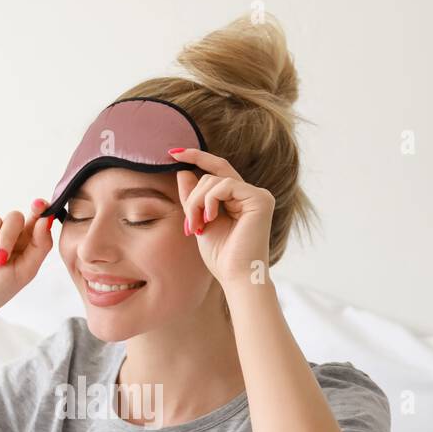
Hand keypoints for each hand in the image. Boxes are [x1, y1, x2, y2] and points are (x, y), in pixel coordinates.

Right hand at [0, 198, 55, 316]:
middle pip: (14, 217)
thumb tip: (47, 218)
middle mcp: (6, 234)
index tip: (40, 205)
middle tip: (0, 260)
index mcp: (24, 243)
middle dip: (7, 238)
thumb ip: (41, 245)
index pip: (35, 220)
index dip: (39, 209)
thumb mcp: (25, 271)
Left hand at [170, 148, 274, 285]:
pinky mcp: (260, 198)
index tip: (172, 153)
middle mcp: (251, 194)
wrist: (237, 277)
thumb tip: (183, 171)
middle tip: (190, 224)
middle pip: (211, 176)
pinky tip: (210, 220)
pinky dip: (209, 201)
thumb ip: (193, 198)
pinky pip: (224, 185)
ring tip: (198, 226)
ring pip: (214, 180)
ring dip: (197, 203)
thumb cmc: (221, 257)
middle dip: (192, 197)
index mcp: (239, 199)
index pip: (217, 169)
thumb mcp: (200, 222)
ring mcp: (257, 195)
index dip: (196, 157)